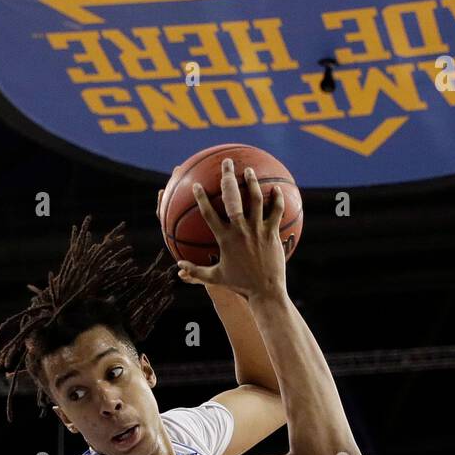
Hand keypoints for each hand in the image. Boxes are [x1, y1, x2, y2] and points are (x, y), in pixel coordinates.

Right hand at [174, 157, 290, 299]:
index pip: (209, 213)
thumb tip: (179, 267)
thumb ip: (196, 271)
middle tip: (227, 163)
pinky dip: (276, 198)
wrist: (264, 291)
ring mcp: (257, 230)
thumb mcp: (215, 278)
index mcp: (224, 239)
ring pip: (255, 199)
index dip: (201, 198)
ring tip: (249, 170)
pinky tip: (276, 188)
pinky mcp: (272, 233)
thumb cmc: (239, 284)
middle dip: (228, 178)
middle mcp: (240, 231)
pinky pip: (275, 211)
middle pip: (232, 198)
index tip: (197, 184)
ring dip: (252, 182)